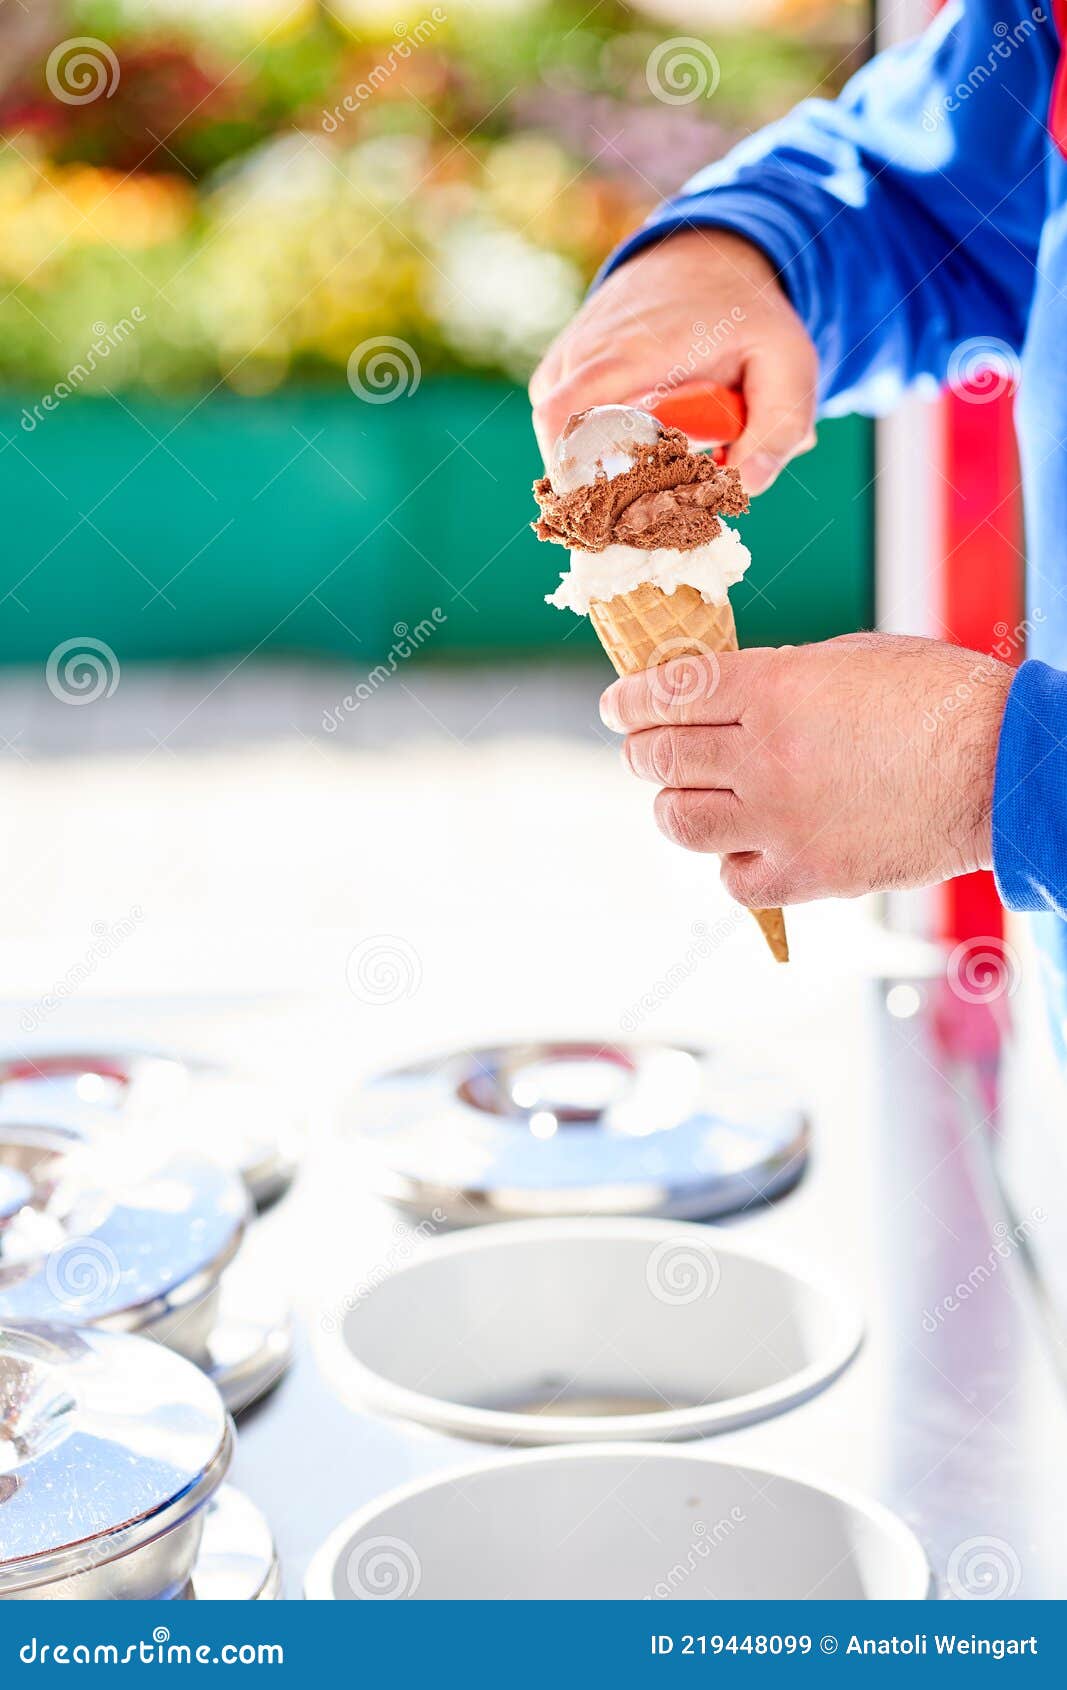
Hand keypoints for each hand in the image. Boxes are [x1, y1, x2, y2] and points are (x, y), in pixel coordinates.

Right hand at [529, 228, 817, 492]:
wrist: (704, 257)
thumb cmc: (747, 315)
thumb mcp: (788, 362)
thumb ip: (780, 426)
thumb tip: (746, 487)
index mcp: (635, 351)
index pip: (567, 416)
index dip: (578, 474)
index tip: (624, 508)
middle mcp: (587, 351)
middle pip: (559, 442)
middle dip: (596, 484)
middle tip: (649, 497)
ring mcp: (566, 357)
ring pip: (558, 437)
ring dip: (596, 463)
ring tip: (649, 460)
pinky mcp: (559, 368)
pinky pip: (558, 424)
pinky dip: (586, 446)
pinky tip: (630, 442)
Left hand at [599, 633, 1012, 906]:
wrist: (1002, 769)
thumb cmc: (939, 700)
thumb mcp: (850, 660)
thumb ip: (777, 678)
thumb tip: (721, 694)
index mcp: (772, 688)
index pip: (668, 693)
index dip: (630, 701)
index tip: (617, 707)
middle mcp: (763, 757)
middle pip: (661, 759)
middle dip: (642, 751)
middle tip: (645, 749)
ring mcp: (781, 822)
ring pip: (679, 822)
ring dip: (675, 806)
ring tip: (690, 799)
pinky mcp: (807, 876)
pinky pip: (733, 880)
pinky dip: (730, 864)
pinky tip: (746, 847)